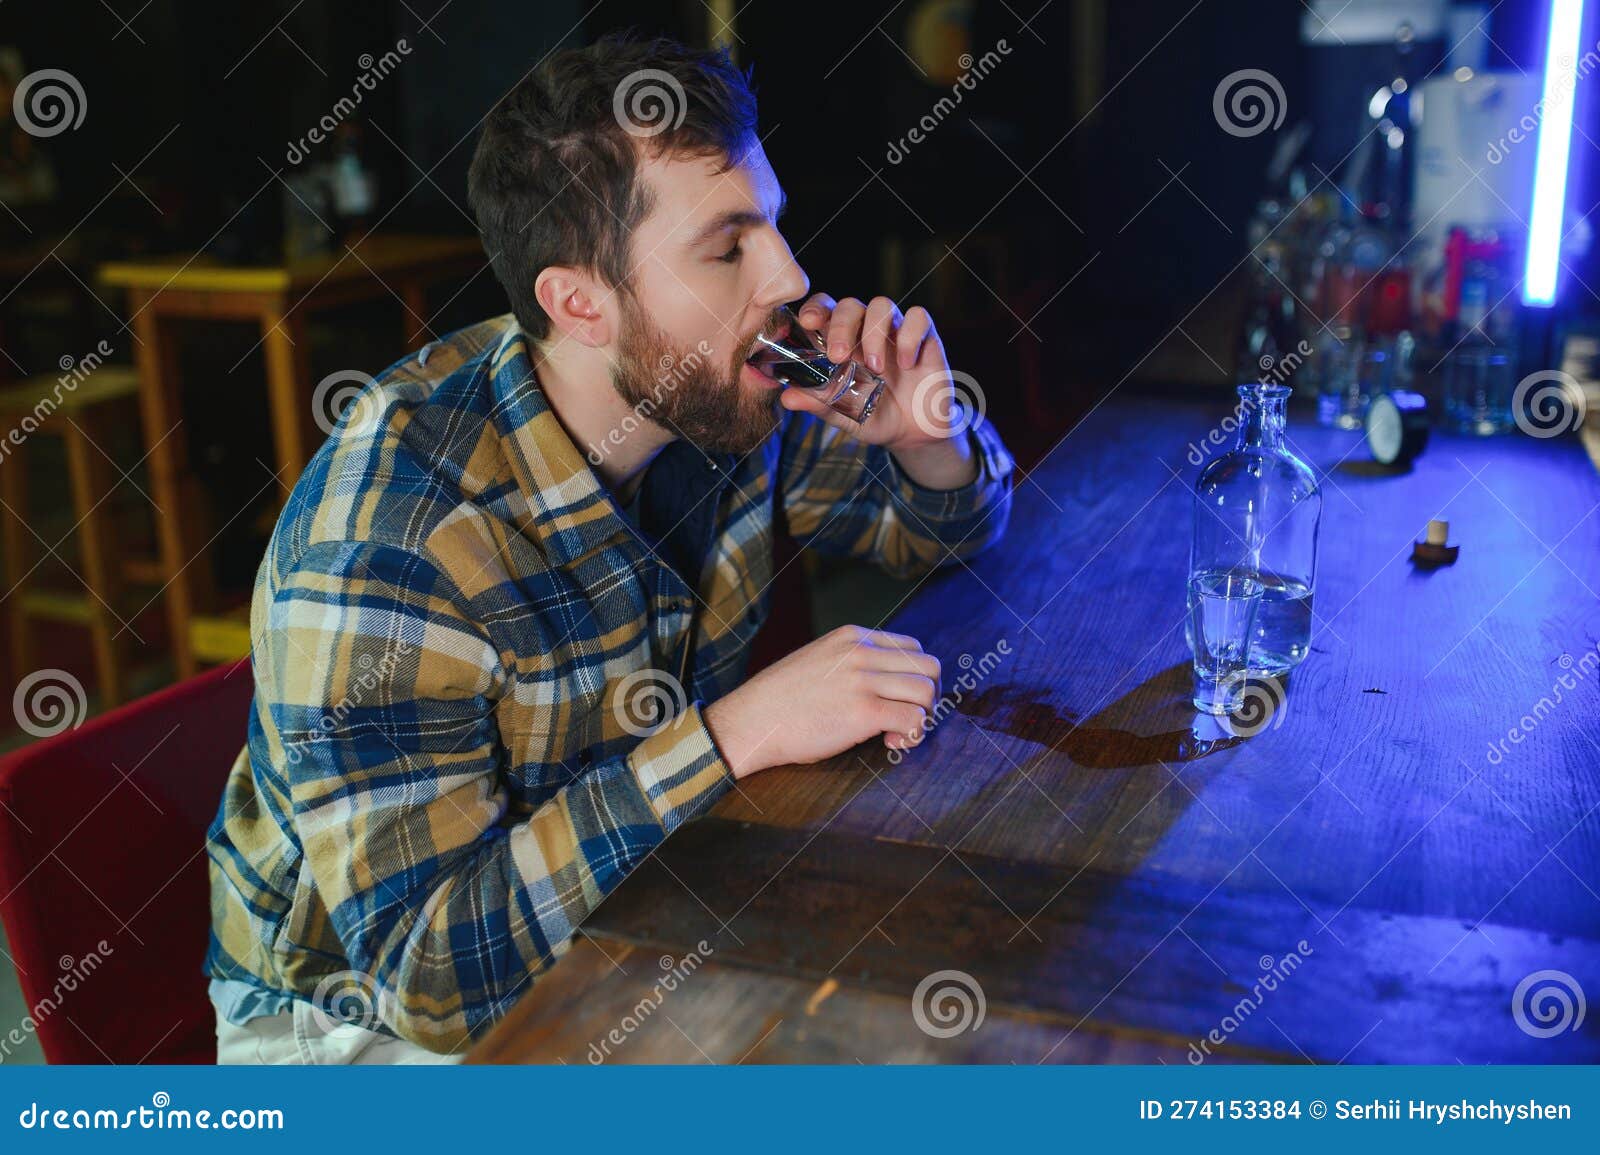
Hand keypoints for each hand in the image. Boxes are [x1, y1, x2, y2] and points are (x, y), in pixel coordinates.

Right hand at [703, 625, 941, 777]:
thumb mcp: (818, 659)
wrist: (750, 721)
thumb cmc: (780, 700)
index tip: (898, 699)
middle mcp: (861, 653)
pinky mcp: (863, 712)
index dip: (914, 677)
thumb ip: (851, 661)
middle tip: (906, 718)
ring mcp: (863, 681)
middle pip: (929, 667)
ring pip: (927, 692)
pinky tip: (889, 743)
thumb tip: (885, 680)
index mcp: (852, 637)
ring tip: (896, 733)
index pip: (912, 648)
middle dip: (927, 697)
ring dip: (922, 717)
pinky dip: (911, 735)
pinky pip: (914, 719)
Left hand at [780, 293, 977, 488]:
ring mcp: (895, 331)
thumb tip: (787, 398)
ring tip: (875, 367)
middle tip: (838, 356)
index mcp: (841, 342)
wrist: (914, 433)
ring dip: (874, 333)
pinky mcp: (925, 336)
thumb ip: (819, 404)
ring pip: (882, 305)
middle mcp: (866, 331)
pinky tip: (907, 364)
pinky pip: (918, 317)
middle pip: (849, 305)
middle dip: (840, 326)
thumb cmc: (874, 415)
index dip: (814, 308)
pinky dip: (910, 337)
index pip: (824, 309)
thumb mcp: (844, 414)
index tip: (807, 323)